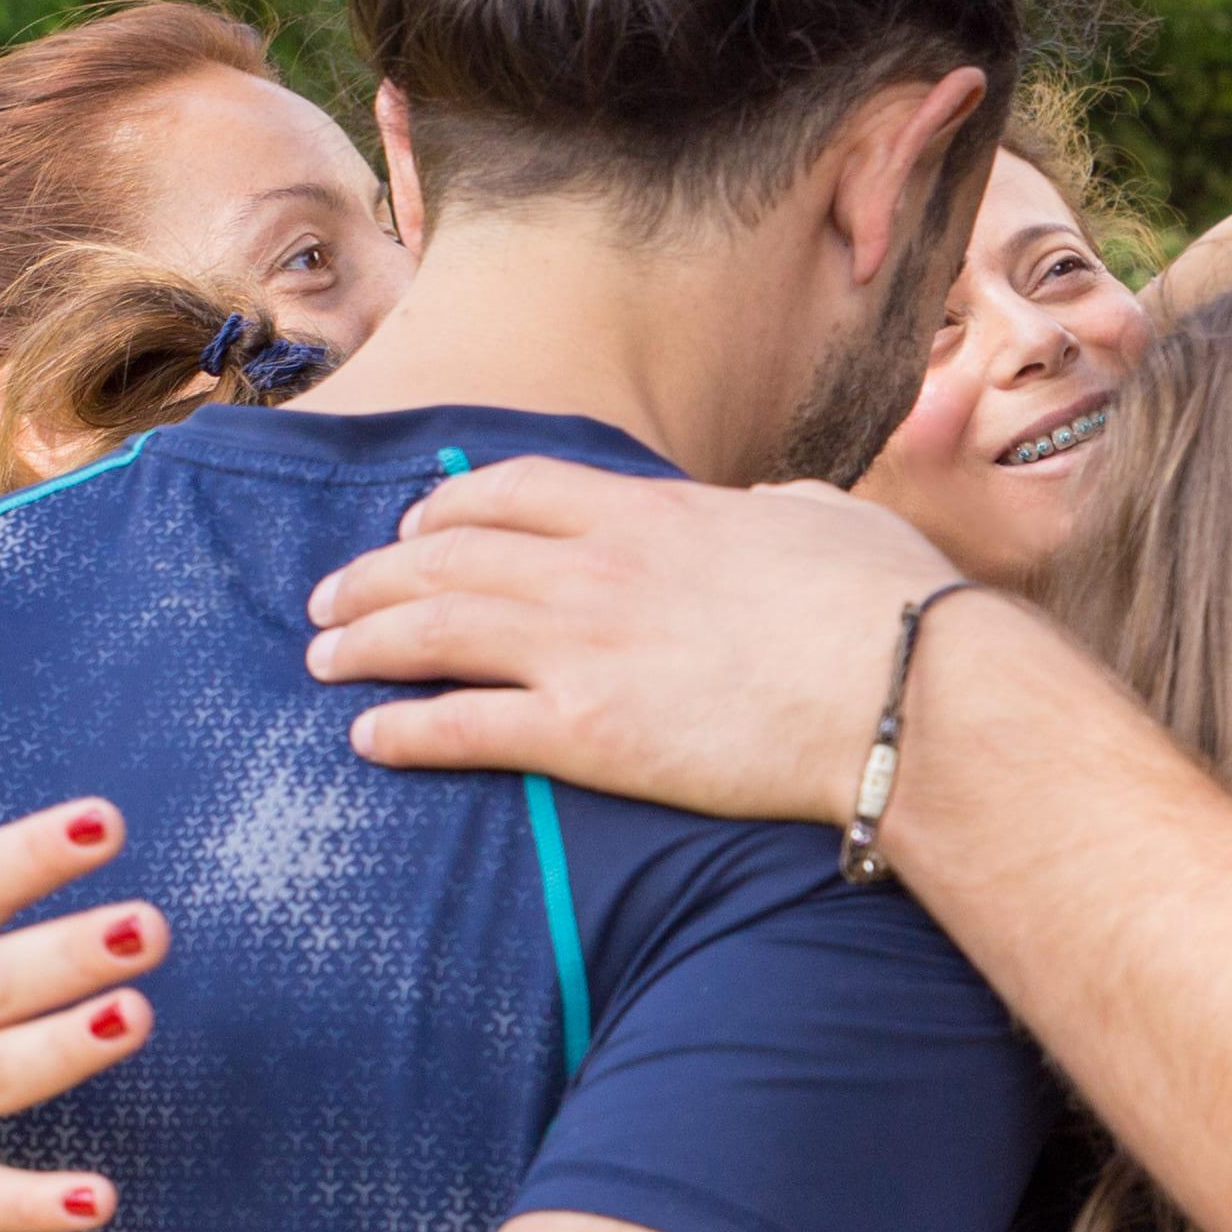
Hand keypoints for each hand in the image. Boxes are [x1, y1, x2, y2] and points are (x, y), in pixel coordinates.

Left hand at [313, 465, 973, 816]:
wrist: (909, 688)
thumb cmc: (889, 605)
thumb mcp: (830, 519)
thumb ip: (780, 506)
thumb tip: (771, 503)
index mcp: (654, 511)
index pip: (514, 492)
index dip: (447, 507)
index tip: (415, 525)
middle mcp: (599, 568)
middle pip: (447, 557)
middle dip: (375, 574)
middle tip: (331, 597)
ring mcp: (586, 648)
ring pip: (433, 631)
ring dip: (364, 642)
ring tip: (322, 659)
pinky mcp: (587, 734)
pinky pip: (462, 726)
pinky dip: (402, 730)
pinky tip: (368, 740)